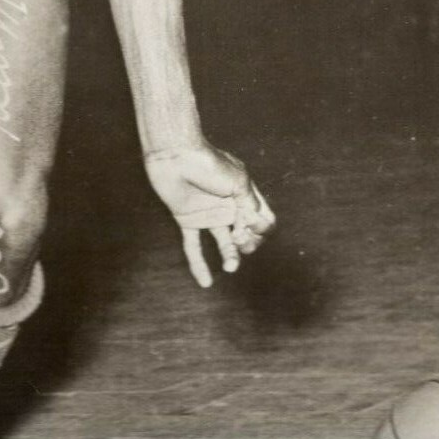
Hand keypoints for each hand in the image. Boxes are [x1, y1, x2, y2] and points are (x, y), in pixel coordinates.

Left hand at [144, 144, 276, 288]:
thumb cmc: (209, 163)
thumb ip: (250, 204)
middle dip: (248, 241)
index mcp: (244, 195)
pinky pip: (194, 248)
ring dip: (231, 256)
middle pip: (247, 235)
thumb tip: (259, 228)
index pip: (263, 219)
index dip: (262, 227)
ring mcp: (209, 215)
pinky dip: (199, 265)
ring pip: (225, 244)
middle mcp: (228, 207)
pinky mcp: (188, 221)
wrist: (175, 155)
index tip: (249, 221)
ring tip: (231, 267)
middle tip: (237, 236)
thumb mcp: (238, 181)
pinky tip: (206, 283)